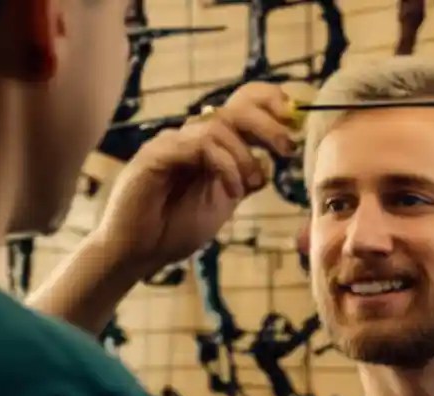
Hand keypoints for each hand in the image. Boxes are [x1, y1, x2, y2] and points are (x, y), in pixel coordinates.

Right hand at [95, 82, 297, 274]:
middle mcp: (191, 136)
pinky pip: (199, 144)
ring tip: (248, 186)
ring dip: (244, 156)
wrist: (138, 253)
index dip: (271, 104)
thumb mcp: (222, 202)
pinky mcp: (157, 154)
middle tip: (287, 148)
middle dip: (269, 124)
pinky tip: (231, 191)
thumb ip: (242, 180)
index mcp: (210, 144)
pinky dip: (223, 165)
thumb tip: (269, 165)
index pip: (242, 105)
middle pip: (236, 106)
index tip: (295, 122)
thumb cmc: (173, 229)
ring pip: (220, 125)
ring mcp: (173, 142)